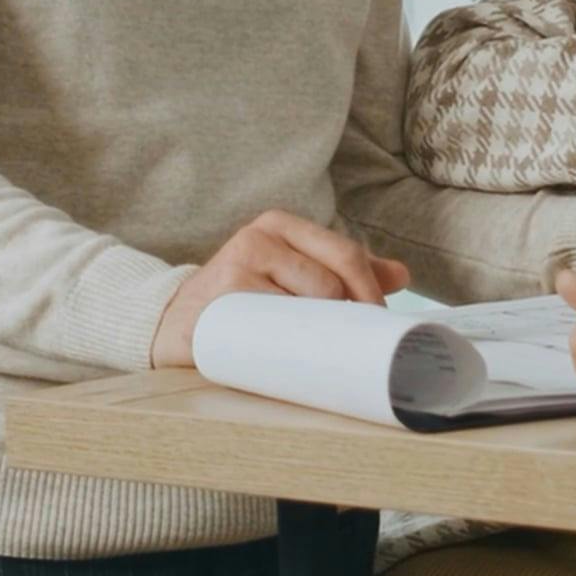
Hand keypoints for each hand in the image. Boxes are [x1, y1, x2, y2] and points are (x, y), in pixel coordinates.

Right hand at [154, 212, 407, 367]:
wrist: (173, 322)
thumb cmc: (241, 300)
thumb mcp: (288, 273)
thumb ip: (339, 270)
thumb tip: (401, 274)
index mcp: (280, 224)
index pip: (346, 254)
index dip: (370, 293)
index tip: (380, 325)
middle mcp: (260, 235)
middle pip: (333, 279)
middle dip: (353, 315)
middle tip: (353, 345)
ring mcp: (240, 262)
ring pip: (311, 301)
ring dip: (323, 330)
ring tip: (314, 348)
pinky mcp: (227, 294)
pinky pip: (281, 322)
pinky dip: (295, 340)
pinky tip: (291, 351)